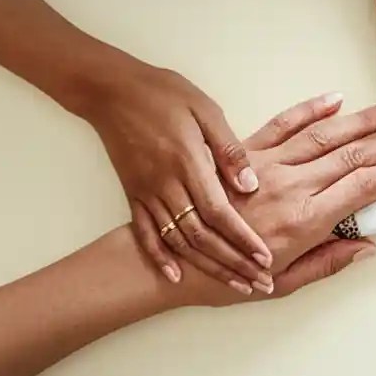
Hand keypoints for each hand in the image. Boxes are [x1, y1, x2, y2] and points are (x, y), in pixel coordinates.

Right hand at [82, 58, 272, 288]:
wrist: (111, 89)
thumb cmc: (164, 93)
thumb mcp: (205, 110)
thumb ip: (229, 150)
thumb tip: (250, 186)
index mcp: (187, 162)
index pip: (220, 212)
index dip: (243, 239)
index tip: (265, 259)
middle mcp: (165, 184)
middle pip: (201, 235)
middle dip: (232, 262)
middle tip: (259, 282)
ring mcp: (146, 193)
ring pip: (178, 240)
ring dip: (206, 267)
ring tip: (233, 285)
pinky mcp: (133, 194)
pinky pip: (144, 233)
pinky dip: (159, 258)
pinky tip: (175, 276)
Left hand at [140, 93, 375, 304]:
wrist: (173, 258)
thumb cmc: (226, 278)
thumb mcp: (284, 285)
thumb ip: (328, 263)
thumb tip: (368, 247)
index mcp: (305, 220)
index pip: (365, 186)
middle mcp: (292, 186)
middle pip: (354, 155)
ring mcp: (269, 165)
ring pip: (326, 136)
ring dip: (364, 121)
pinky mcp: (246, 152)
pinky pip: (284, 124)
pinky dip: (311, 109)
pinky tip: (336, 98)